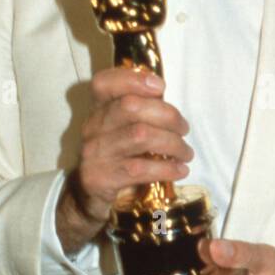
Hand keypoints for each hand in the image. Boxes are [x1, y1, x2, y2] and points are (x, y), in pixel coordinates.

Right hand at [57, 66, 192, 254]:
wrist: (88, 196)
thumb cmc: (116, 156)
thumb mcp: (122, 129)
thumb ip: (141, 110)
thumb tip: (164, 94)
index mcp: (98, 109)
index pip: (104, 83)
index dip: (133, 79)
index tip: (160, 87)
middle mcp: (92, 127)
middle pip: (130, 107)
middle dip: (167, 115)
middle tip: (184, 129)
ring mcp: (94, 153)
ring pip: (140, 136)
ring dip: (172, 143)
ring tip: (186, 152)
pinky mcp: (100, 178)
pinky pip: (140, 169)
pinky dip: (166, 168)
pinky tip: (180, 170)